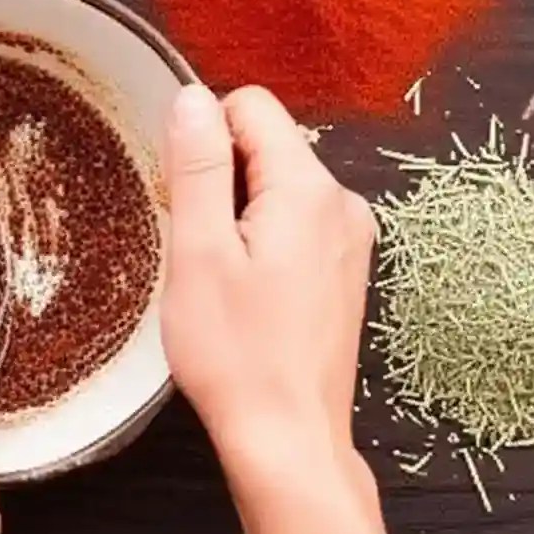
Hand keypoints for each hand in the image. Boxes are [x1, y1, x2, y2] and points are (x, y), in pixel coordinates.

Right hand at [161, 84, 390, 533]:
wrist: (287, 437)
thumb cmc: (236, 355)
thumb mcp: (199, 253)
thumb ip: (199, 166)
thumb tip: (193, 96)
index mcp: (307, 190)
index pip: (250, 106)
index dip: (204, 138)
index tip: (184, 196)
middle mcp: (341, 203)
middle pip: (265, 144)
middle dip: (220, 178)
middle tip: (197, 246)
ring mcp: (349, 238)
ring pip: (276, 184)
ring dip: (237, 213)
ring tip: (219, 275)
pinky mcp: (343, 268)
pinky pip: (293, 221)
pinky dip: (260, 239)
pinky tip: (244, 290)